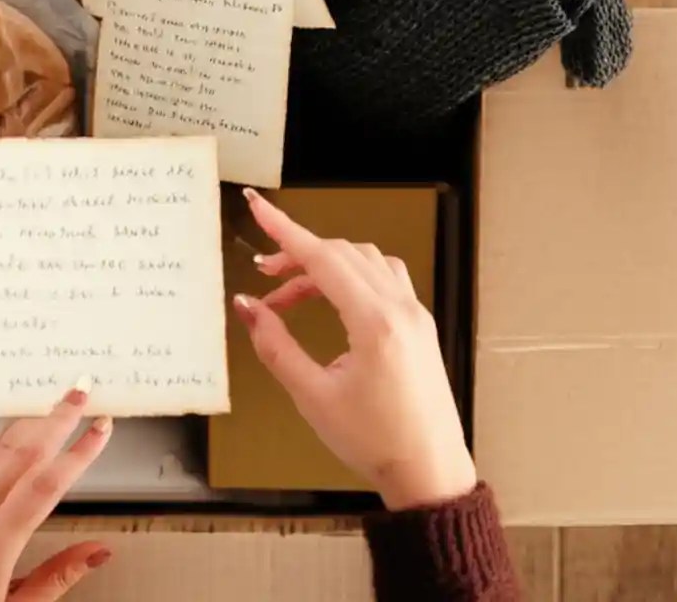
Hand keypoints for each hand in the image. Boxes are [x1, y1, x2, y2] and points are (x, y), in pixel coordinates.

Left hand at [0, 385, 113, 601]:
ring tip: (49, 413)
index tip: (100, 428)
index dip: (79, 453)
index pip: (45, 486)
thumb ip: (57, 578)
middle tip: (78, 392)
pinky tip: (11, 460)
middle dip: (53, 419)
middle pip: (17, 454)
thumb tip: (96, 552)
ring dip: (25, 433)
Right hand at [232, 189, 475, 510]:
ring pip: (366, 261)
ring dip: (326, 265)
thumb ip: (275, 345)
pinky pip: (385, 278)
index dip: (284, 230)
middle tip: (263, 275)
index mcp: (374, 322)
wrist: (428, 470)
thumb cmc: (374, 440)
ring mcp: (415, 314)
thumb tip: (248, 306)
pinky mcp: (420, 326)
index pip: (322, 257)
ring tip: (291, 294)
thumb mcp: (312, 395)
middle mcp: (400, 308)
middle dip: (297, 255)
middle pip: (342, 254)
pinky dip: (352, 277)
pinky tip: (332, 301)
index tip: (258, 206)